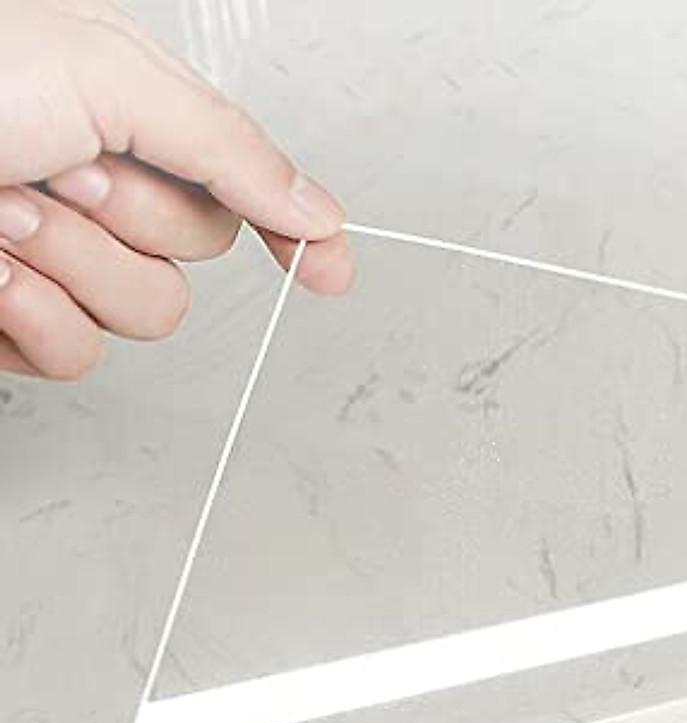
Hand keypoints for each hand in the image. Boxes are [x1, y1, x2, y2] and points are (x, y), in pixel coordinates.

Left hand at [0, 0, 354, 379]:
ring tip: (0, 208)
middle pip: (196, 256)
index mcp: (126, 113)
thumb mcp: (107, 76)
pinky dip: (30, 315)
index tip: (329, 272)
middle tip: (58, 166)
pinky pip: (76, 357)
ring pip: (145, 315)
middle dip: (129, 217)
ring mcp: (59, 261)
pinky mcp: (18, 323)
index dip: (295, 230)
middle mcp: (98, 188)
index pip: (244, 185)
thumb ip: (232, 151)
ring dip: (71, 263)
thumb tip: (318, 210)